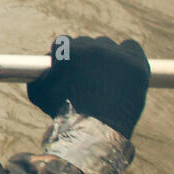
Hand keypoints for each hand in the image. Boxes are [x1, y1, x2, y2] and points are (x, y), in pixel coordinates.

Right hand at [27, 36, 150, 139]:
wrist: (93, 131)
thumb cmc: (62, 114)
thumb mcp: (38, 93)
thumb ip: (38, 74)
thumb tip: (46, 63)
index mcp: (67, 50)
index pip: (64, 42)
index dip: (65, 57)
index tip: (68, 69)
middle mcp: (92, 47)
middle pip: (86, 43)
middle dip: (84, 57)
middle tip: (86, 77)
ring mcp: (115, 55)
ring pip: (108, 46)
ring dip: (104, 57)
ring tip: (104, 78)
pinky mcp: (135, 63)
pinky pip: (131, 47)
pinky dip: (127, 54)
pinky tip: (123, 67)